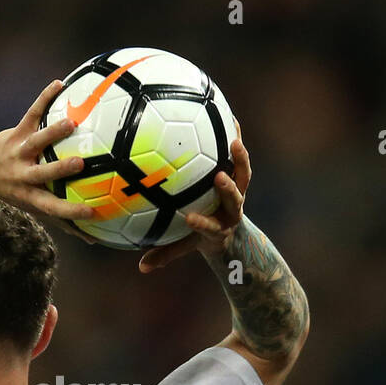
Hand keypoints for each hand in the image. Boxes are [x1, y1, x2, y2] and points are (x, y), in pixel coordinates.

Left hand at [0, 80, 95, 221]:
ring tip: (72, 123)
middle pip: (43, 173)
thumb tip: (93, 240)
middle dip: (60, 169)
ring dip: (53, 133)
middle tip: (80, 164)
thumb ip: (63, 221)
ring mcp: (20, 152)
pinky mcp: (16, 132)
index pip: (53, 207)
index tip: (92, 212)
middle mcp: (24, 175)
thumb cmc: (15, 190)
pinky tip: (59, 83)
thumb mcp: (34, 206)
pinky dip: (44, 98)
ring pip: (37, 141)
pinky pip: (32, 113)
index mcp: (31, 196)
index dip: (71, 211)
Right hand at [138, 126, 250, 271]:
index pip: (210, 227)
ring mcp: (238, 191)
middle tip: (219, 178)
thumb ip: (165, 255)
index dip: (202, 224)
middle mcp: (231, 209)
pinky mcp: (240, 175)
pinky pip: (238, 155)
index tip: (189, 220)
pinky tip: (228, 116)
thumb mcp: (185, 246)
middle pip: (234, 199)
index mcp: (217, 227)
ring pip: (243, 175)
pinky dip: (235, 137)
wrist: (228, 229)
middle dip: (228, 190)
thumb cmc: (200, 237)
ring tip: (234, 141)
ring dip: (240, 159)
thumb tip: (141, 268)